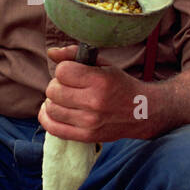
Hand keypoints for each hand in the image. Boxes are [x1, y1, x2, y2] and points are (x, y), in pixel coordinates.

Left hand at [38, 45, 157, 142]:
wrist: (142, 112)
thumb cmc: (120, 84)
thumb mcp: (103, 64)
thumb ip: (75, 55)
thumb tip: (51, 53)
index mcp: (100, 81)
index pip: (62, 71)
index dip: (64, 69)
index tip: (72, 72)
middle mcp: (95, 102)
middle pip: (53, 90)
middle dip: (57, 85)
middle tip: (68, 86)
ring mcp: (90, 122)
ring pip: (51, 109)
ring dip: (53, 101)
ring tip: (64, 99)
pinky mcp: (87, 136)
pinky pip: (53, 128)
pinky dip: (47, 118)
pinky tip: (52, 111)